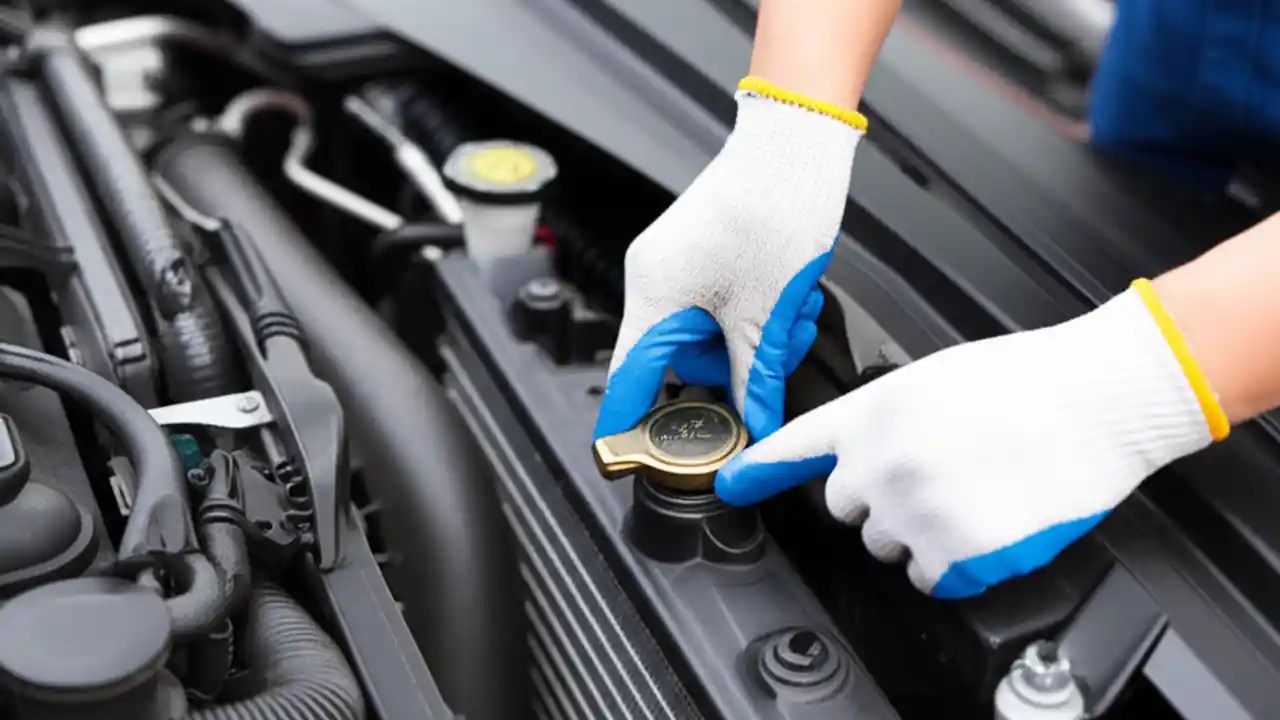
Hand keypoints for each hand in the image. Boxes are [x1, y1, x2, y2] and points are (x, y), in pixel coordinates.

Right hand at [595, 80, 864, 440]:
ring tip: (793, 313)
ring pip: (715, 333)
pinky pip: (725, 304)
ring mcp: (681, 264)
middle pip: (685, 360)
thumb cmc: (773, 208)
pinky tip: (790, 294)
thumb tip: (756, 425)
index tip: (622, 457)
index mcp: (656, 297)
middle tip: (777, 354)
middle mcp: (657, 280)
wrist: (793, 142)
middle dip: (737, 365)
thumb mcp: (767, 315)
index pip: (629, 380)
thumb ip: (756, 379)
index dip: (626, 423)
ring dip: (758, 337)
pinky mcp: (705, 253)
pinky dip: (759, 310)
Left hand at [716, 287, 1218, 597]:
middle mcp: (881, 464)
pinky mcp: (958, 551)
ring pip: (888, 548)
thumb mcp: (933, 379)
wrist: (1100, 397)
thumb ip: (884, 419)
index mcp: (872, 413)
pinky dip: (956, 565)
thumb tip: (864, 455)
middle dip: (879, 502)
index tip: (731, 483)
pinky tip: (988, 527)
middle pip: (844, 509)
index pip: (793, 447)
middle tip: (937, 477)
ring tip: (972, 494)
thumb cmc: (1029, 380)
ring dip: (919, 534)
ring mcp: (916, 510)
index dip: (756, 469)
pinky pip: (933, 580)